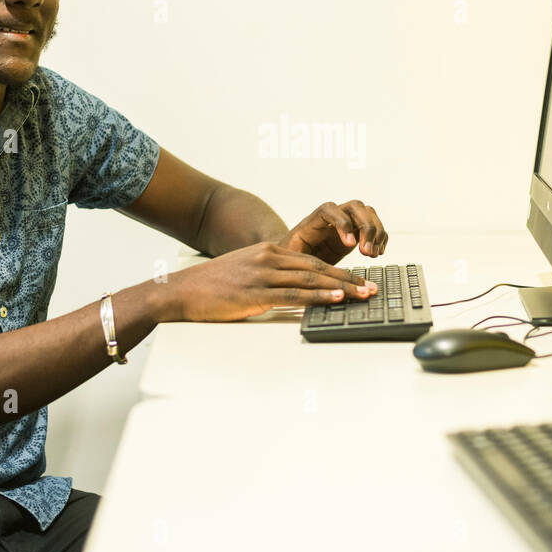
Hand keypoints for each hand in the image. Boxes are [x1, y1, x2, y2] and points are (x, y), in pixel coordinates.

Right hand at [161, 241, 376, 321]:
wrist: (180, 291)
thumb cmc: (211, 286)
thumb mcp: (244, 271)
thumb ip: (268, 276)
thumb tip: (291, 291)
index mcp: (268, 252)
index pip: (312, 262)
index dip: (339, 272)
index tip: (359, 281)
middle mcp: (269, 259)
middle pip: (317, 269)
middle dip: (348, 279)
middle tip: (371, 288)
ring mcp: (262, 275)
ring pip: (311, 281)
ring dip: (341, 289)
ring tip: (363, 295)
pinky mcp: (255, 293)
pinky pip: (293, 295)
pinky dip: (318, 297)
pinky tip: (335, 299)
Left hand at [279, 200, 387, 265]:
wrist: (294, 265)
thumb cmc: (290, 263)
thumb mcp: (292, 263)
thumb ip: (305, 262)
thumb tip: (321, 272)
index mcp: (310, 224)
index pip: (328, 209)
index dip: (342, 223)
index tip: (350, 245)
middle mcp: (330, 219)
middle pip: (354, 207)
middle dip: (366, 228)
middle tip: (367, 252)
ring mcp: (344, 224)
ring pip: (367, 213)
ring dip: (376, 232)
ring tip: (373, 254)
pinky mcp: (355, 234)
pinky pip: (373, 226)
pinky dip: (380, 237)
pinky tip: (377, 252)